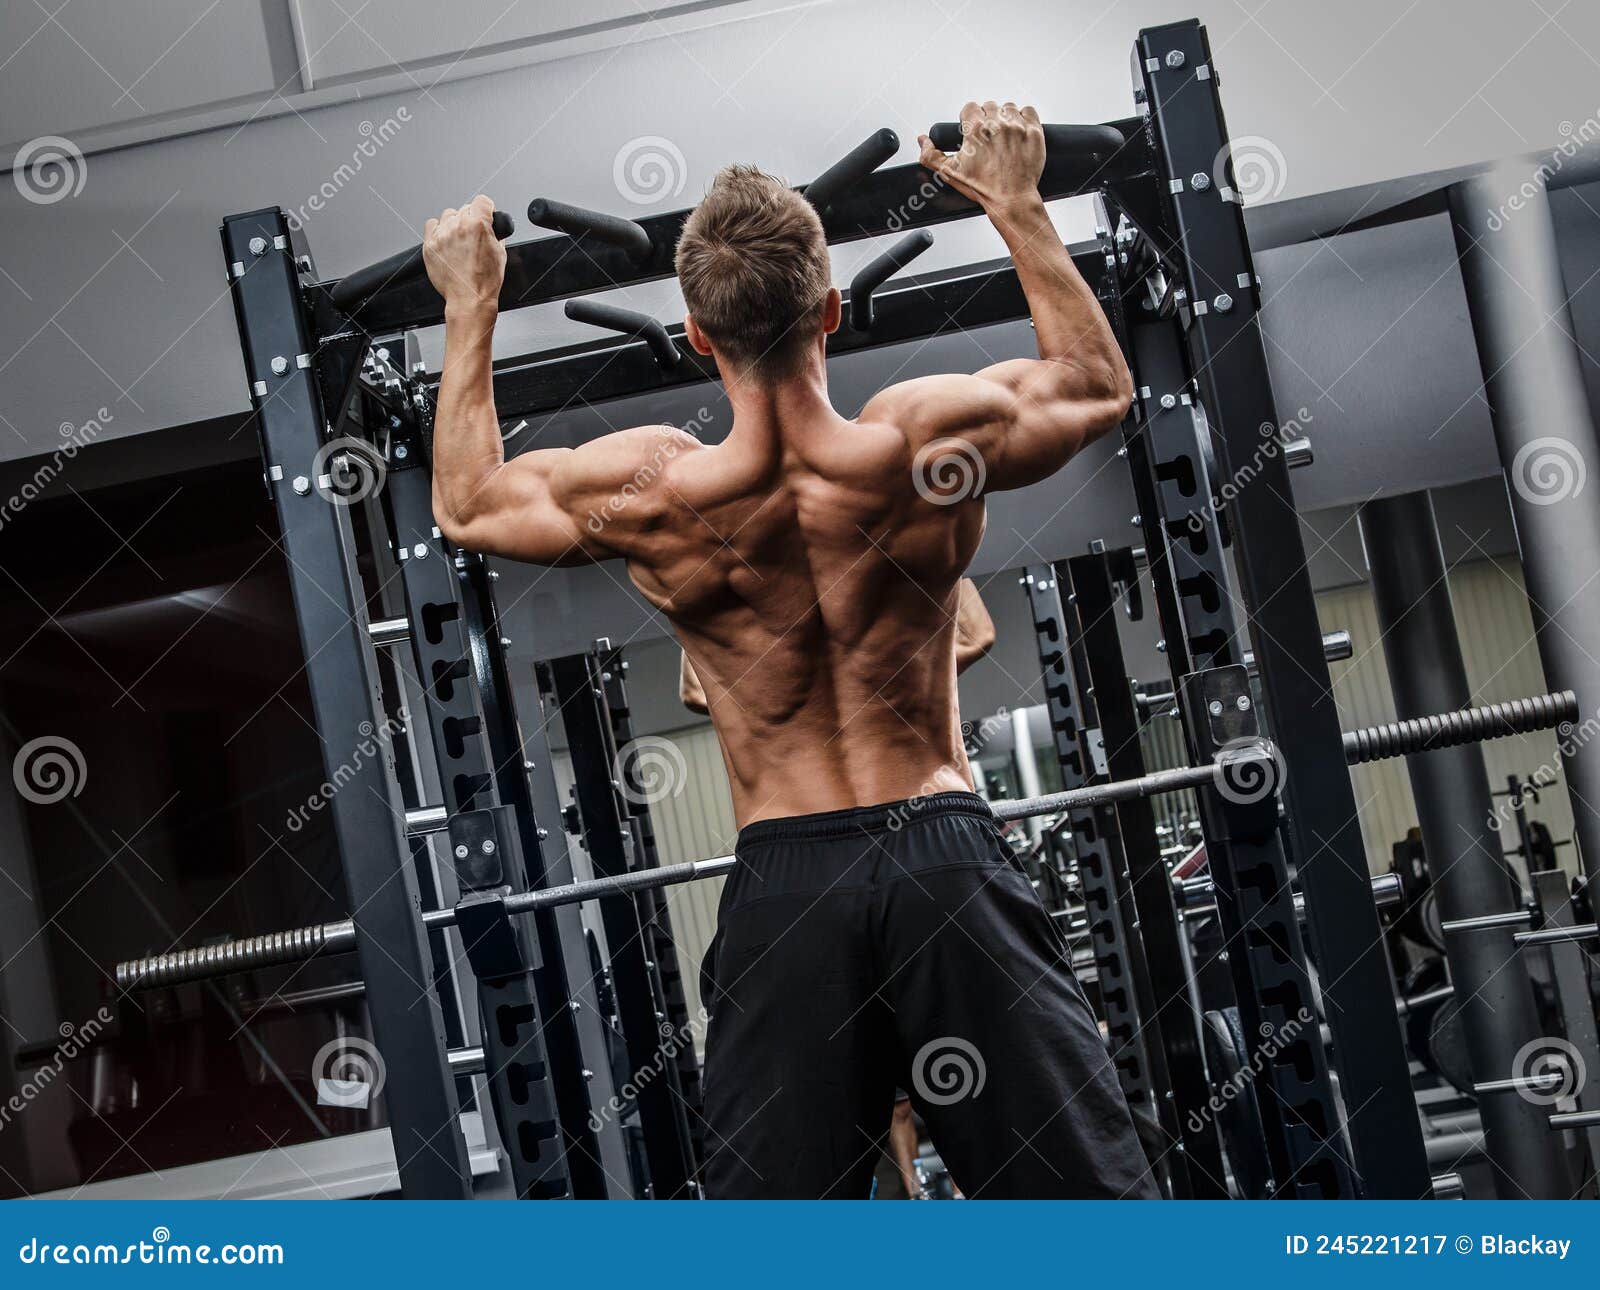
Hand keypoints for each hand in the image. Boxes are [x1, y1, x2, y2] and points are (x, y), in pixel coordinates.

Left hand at [423, 194, 505, 313]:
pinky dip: (439, 230)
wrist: (470, 299)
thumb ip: (496, 234)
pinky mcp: (430, 244)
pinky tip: (446, 241)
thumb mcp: (500, 253)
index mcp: (478, 224)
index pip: (482, 200)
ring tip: (460, 240)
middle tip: (473, 235)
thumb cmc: (485, 281)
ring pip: (448, 215)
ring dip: (455, 223)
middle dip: (471, 218)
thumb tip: (493, 227)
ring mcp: (442, 235)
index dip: (487, 208)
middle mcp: (458, 226)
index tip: (486, 213)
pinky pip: (432, 225)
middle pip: (465, 208)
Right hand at [917, 101, 1044, 211]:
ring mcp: (1018, 127)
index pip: (970, 107)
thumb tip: (923, 141)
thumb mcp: (950, 173)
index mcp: (976, 130)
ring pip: (1009, 107)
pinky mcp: (1034, 132)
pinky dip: (1024, 119)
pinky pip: (1028, 111)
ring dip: (1005, 117)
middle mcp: (998, 124)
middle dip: (987, 118)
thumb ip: (931, 155)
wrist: (1012, 200)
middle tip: (988, 137)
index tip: (972, 130)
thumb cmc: (984, 188)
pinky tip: (1018, 132)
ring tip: (1004, 135)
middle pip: (990, 106)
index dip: (969, 119)